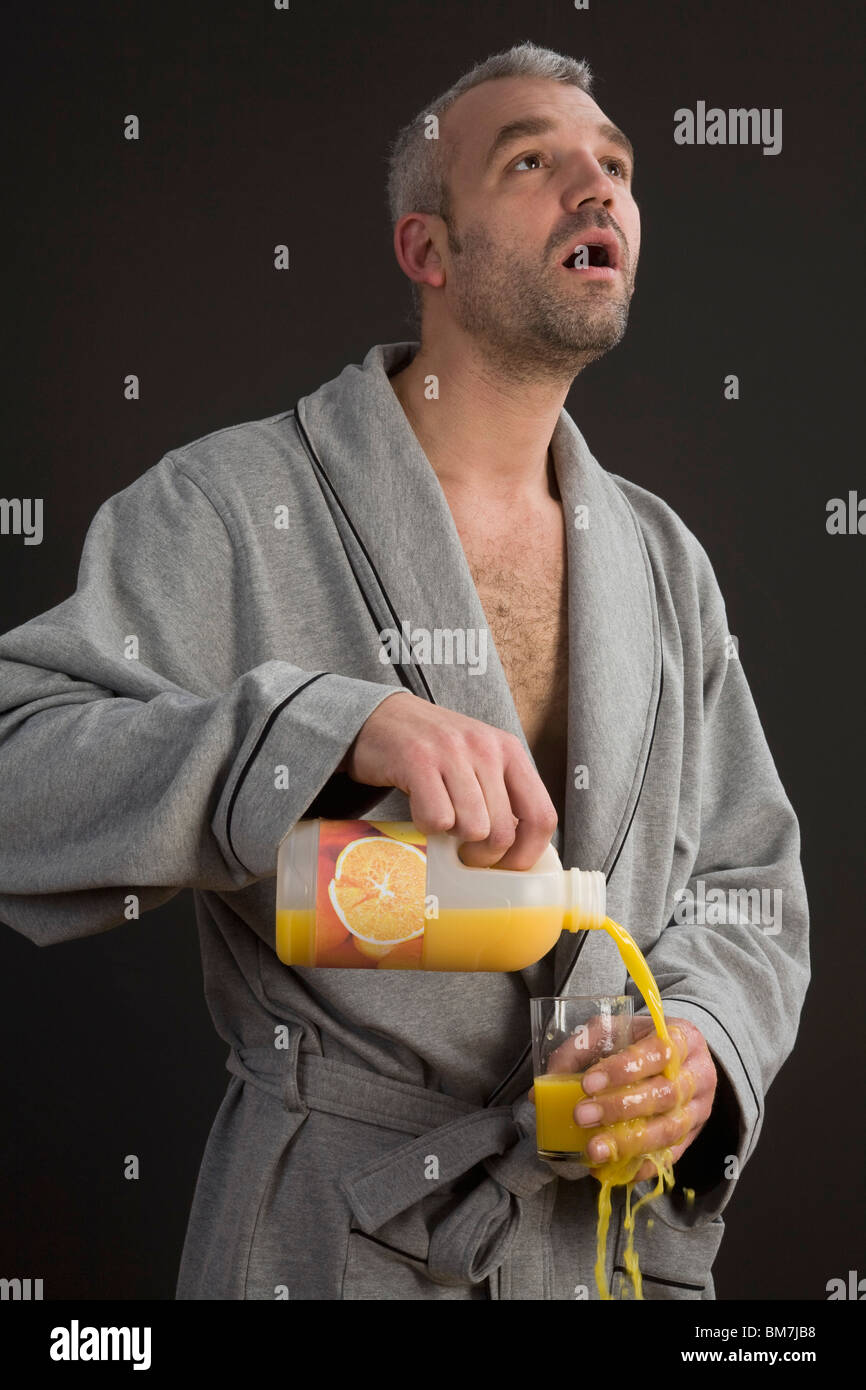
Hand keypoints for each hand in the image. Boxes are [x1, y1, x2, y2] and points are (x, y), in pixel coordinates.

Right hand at [339, 690, 557, 868]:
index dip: (527, 853)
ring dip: (452, 838)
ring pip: (473, 830)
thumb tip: (516, 854)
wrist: (383, 717)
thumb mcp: (478, 761)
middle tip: (462, 850)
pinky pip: (437, 819)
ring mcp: (452, 752)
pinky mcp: (418, 760)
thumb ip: (501, 797)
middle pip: (503, 833)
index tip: (507, 867)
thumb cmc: (435, 750)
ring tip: (441, 817)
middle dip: (481, 856)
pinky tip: (420, 807)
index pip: (541, 816)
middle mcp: (486, 747)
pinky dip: (426, 825)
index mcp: (509, 750)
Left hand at [574, 1017, 717, 1180]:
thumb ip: (580, 1050)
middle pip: (665, 1094)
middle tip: (581, 1116)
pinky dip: (641, 1165)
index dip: (623, 1069)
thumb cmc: (641, 1042)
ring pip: (670, 1129)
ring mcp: (699, 1108)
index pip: (658, 1052)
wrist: (682, 1058)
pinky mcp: (693, 1135)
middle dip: (620, 1108)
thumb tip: (542, 1089)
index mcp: (682, 1038)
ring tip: (594, 1149)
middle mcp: (698, 1073)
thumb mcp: (613, 1031)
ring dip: (629, 1142)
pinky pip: (671, 1156)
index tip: (588, 1083)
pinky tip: (613, 1168)